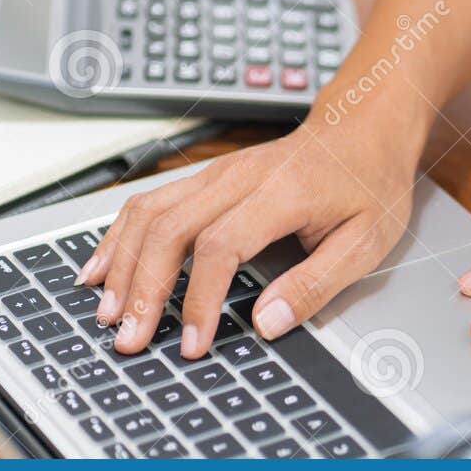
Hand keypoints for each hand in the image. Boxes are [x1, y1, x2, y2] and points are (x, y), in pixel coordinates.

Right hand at [78, 101, 426, 358]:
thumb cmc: (368, 183)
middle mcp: (238, 177)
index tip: (192, 342)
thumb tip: (268, 324)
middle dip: (142, 289)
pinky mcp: (205, 177)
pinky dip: (118, 236)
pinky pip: (148, 202)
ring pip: (149, 213)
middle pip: (170, 229)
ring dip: (121, 264)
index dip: (199, 299)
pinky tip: (101, 268)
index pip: (221, 247)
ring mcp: (216, 173)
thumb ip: (316, 284)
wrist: (363, 128)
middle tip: (128, 339)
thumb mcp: (367, 241)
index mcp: (281, 192)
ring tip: (105, 312)